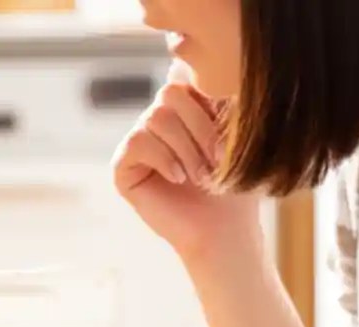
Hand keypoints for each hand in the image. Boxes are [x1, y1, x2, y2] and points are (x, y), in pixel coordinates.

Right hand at [112, 62, 262, 268]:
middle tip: (218, 159)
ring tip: (201, 175)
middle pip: (170, 94)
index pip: (185, 77)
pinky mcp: (122, 166)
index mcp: (185, 106)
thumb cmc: (236, 184)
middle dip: (200, 127)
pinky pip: (137, 142)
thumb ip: (214, 97)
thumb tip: (180, 66)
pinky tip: (178, 179)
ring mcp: (138, 141)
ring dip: (186, 148)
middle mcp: (157, 119)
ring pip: (155, 118)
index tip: (229, 133)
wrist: (224, 228)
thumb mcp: (236, 131)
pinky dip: (163, 158)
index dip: (207, 101)